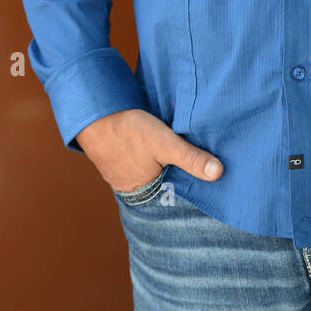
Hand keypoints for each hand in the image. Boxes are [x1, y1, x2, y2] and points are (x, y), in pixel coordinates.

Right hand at [75, 108, 222, 192]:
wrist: (91, 114)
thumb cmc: (128, 130)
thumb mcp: (165, 143)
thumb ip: (191, 158)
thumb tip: (218, 173)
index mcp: (147, 191)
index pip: (175, 195)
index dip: (188, 186)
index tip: (206, 179)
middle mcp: (133, 189)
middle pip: (162, 185)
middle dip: (175, 176)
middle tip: (191, 160)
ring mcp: (121, 176)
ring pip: (149, 174)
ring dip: (159, 165)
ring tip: (173, 153)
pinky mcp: (115, 161)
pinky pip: (136, 163)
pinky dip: (146, 157)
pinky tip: (150, 145)